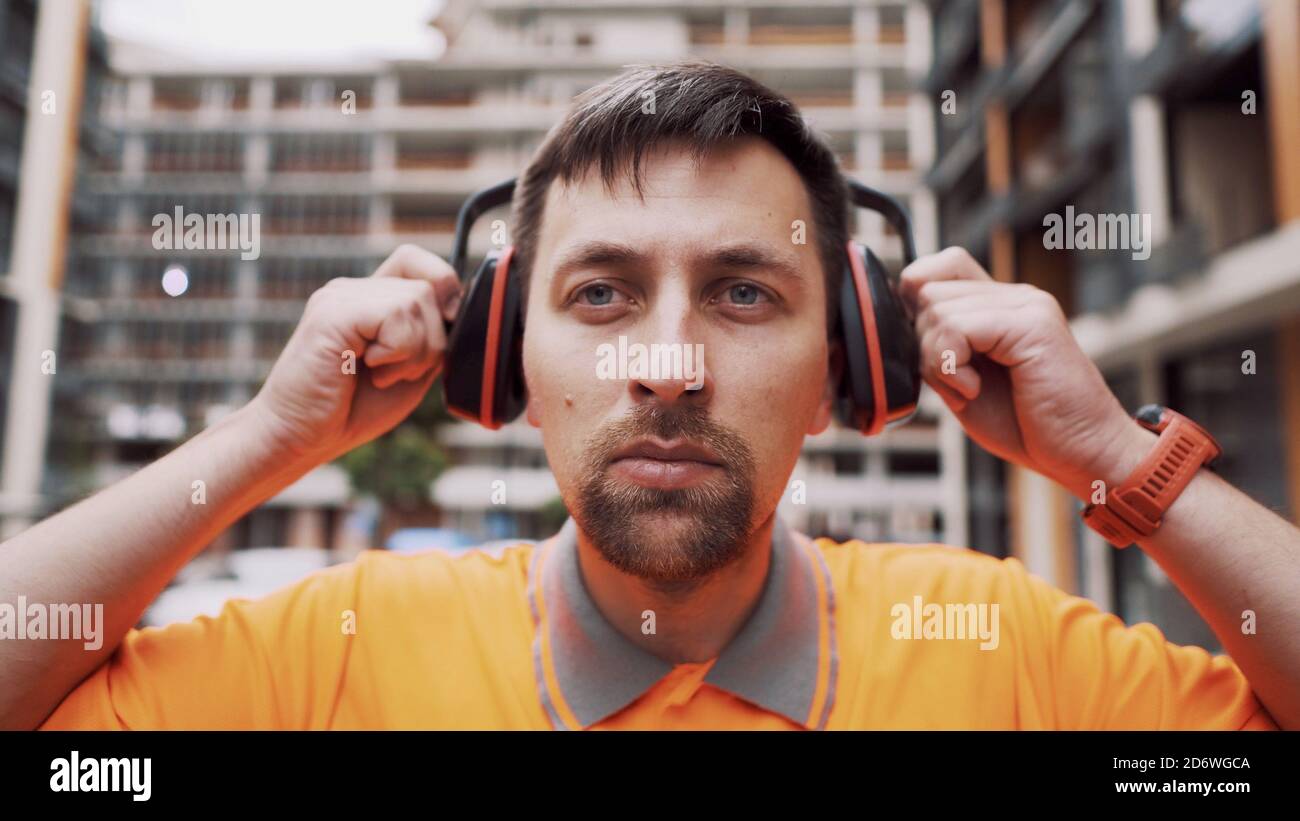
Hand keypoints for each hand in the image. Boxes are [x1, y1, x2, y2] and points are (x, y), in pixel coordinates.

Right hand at [248, 245, 461, 463]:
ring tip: (380, 373)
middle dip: (432, 341)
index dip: (443, 290)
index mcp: (369, 299)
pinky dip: (397, 352)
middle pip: (429, 287)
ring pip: (418, 300)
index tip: (437, 335)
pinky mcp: (333, 313)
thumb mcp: (411, 369)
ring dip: (414, 351)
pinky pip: (396, 314)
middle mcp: (353, 289)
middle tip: (396, 371)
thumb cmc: (351, 410)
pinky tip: (368, 369)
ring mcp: (341, 297)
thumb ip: (433, 336)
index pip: (418, 262)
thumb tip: (464, 309)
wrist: (298, 436)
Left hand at [899, 247, 1143, 499]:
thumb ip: (939, 349)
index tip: (929, 354)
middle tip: (954, 383)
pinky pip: (958, 327)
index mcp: (1000, 306)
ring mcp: (1025, 305)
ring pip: (936, 308)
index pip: (938, 267)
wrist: (1085, 453)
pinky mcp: (1031, 324)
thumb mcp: (964, 383)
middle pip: (927, 288)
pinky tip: (974, 390)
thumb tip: (895, 326)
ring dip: (937, 361)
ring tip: (968, 389)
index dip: (915, 303)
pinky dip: (952, 366)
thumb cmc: (1028, 427)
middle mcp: (1014, 296)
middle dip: (923, 343)